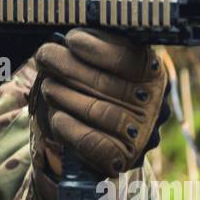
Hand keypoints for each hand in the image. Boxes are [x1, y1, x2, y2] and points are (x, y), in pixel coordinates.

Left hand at [30, 29, 169, 178]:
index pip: (131, 59)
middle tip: (45, 55)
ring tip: (48, 84)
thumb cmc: (93, 87)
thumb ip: (89, 49)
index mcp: (154, 74)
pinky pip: (94, 144)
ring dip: (65, 95)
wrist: (93, 134)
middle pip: (109, 85)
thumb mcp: (98, 61)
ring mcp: (141, 135)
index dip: (99, 49)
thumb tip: (62, 41)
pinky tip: (56, 115)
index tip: (71, 40)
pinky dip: (70, 128)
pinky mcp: (121, 159)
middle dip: (69, 67)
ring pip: (100, 113)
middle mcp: (154, 105)